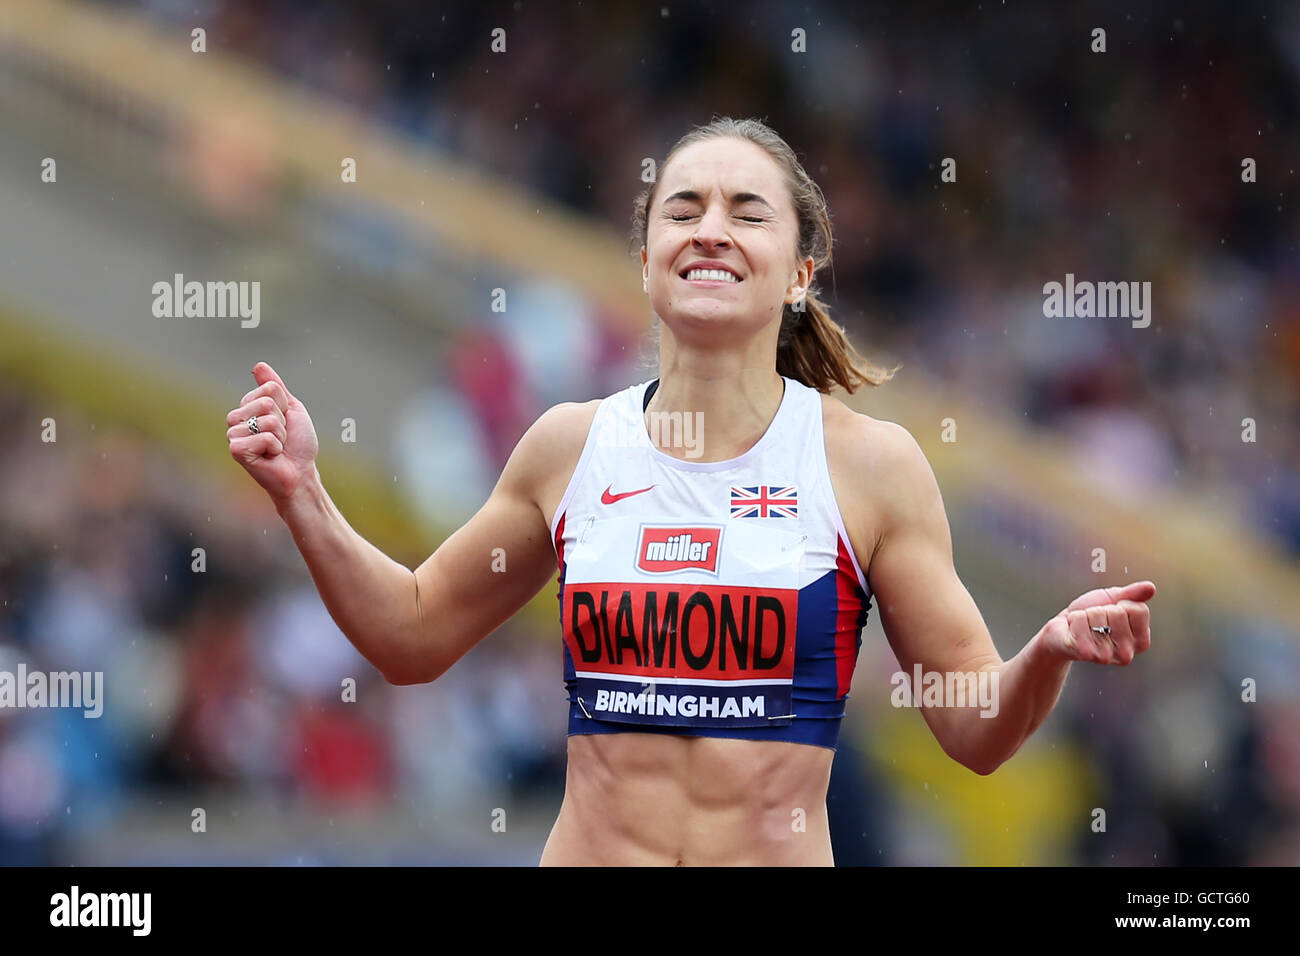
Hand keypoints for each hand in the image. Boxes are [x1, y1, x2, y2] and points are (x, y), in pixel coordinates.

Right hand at [226, 362, 319, 504]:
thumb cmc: (297, 444)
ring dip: (279, 435)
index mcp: (248, 407)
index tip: (285, 422)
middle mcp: (237, 419)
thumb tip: (259, 365)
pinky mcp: (236, 450)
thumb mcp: (291, 409)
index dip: (285, 406)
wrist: (300, 472)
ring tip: (276, 448)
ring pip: (266, 420)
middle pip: (267, 402)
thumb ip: (275, 387)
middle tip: (280, 438)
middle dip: (282, 421)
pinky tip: (269, 457)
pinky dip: (274, 447)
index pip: (270, 388)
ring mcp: (234, 434)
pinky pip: (264, 437)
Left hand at [1035, 580, 1154, 664]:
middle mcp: (1126, 653)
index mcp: (1140, 641)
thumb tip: (1150, 588)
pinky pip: (1080, 619)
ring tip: (1084, 626)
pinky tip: (1073, 631)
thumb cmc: (1089, 619)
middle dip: (1101, 610)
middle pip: (1118, 611)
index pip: (1139, 609)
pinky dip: (1072, 619)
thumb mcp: (1113, 601)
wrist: (1061, 632)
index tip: (1111, 613)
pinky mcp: (1085, 652)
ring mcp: (1106, 655)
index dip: (1120, 604)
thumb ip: (1132, 594)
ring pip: (1098, 614)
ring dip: (1085, 615)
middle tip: (1094, 621)